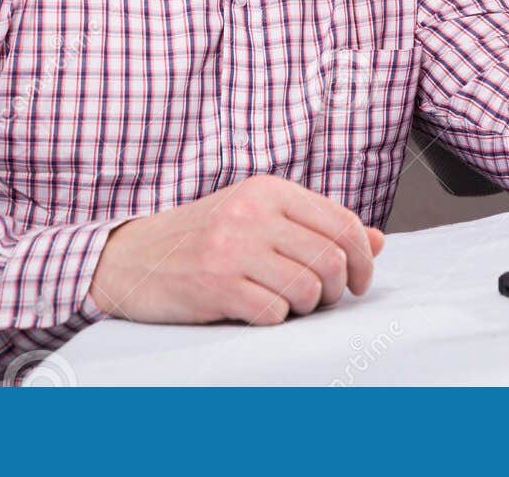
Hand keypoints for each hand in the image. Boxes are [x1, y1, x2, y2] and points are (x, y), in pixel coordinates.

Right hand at [88, 175, 384, 324]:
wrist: (129, 258)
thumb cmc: (202, 238)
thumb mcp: (259, 217)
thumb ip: (316, 226)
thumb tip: (378, 242)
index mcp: (269, 190)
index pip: (343, 222)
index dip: (364, 257)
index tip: (359, 280)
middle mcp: (252, 213)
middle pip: (332, 259)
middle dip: (336, 288)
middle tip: (321, 297)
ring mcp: (232, 249)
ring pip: (309, 290)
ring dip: (306, 307)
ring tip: (285, 302)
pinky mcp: (215, 285)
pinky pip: (275, 314)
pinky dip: (273, 319)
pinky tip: (254, 309)